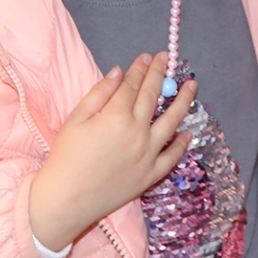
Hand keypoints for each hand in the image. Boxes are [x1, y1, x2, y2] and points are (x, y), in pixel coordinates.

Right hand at [28, 53, 194, 250]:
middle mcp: (137, 133)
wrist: (64, 201)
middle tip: (166, 59)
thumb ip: (99, 93)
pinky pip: (171, 157)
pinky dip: (181, 145)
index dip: (140, 68)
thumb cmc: (65, 158)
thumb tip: (119, 71)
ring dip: (183, 102)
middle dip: (159, 74)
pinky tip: (188, 133)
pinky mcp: (149, 175)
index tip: (148, 56)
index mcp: (116, 116)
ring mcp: (147, 155)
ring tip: (192, 86)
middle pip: (152, 97)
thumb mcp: (75, 120)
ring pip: (171, 122)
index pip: (133, 85)